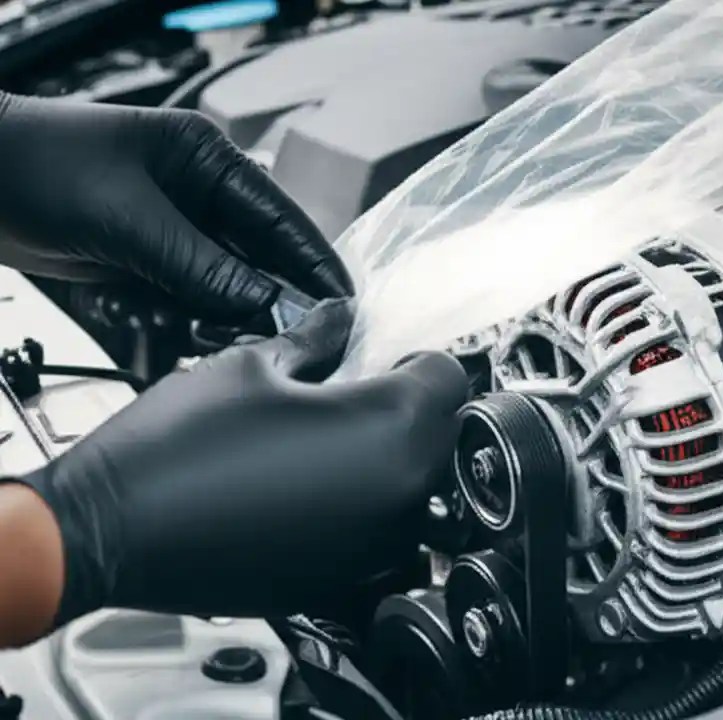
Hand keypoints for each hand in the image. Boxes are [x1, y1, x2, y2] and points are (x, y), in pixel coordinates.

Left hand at [0, 92, 351, 319]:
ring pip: (224, 286)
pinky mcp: (143, 261)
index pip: (282, 218)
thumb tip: (268, 304)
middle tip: (294, 341)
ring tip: (226, 338)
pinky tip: (176, 327)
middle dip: (272, 300)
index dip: (315, 265)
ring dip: (224, 315)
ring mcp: (171, 229)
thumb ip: (203, 265)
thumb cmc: (35, 166)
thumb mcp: (130, 218)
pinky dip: (184, 318)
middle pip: (259, 259)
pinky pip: (185, 299)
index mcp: (208, 159)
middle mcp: (198, 194)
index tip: (343, 307)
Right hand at [10, 300, 467, 627]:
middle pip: (444, 432)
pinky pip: (383, 532)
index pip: (451, 375)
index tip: (385, 359)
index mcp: (392, 428)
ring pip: (419, 485)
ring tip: (327, 445)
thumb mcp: (253, 364)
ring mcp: (379, 545)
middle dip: (408, 408)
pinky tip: (309, 491)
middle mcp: (403, 493)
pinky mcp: (349, 579)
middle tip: (353, 396)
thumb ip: (318, 338)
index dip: (414, 359)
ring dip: (390, 460)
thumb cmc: (175, 448)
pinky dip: (363, 509)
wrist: (109, 533)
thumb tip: (343, 320)